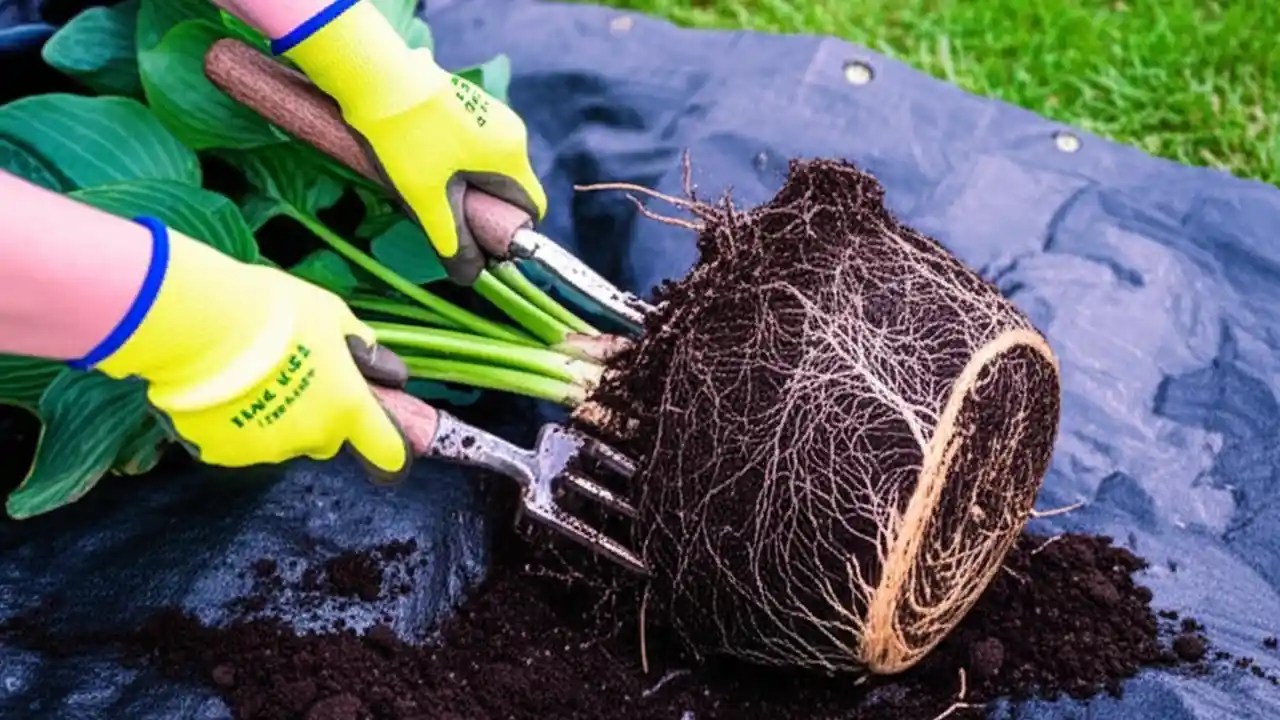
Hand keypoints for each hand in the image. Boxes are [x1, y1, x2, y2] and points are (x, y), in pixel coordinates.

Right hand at [92, 218, 411, 481]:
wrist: (195, 323)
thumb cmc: (273, 310)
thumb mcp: (331, 313)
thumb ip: (359, 344)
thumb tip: (381, 364)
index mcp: (347, 407)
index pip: (386, 449)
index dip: (389, 448)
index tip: (386, 444)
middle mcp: (311, 437)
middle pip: (326, 439)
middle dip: (318, 417)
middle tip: (294, 377)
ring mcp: (265, 450)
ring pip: (280, 441)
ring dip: (274, 420)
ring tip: (248, 376)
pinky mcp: (220, 454)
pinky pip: (237, 443)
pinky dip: (233, 425)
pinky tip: (219, 390)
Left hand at [279, 1, 545, 284]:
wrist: (377, 78)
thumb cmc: (407, 141)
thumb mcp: (427, 201)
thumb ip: (452, 242)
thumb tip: (470, 279)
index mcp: (510, 158)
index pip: (530, 209)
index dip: (508, 233)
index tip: (477, 241)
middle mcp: (511, 133)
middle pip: (508, 189)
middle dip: (481, 210)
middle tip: (442, 217)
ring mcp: (491, 114)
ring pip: (488, 168)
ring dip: (465, 186)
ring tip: (425, 188)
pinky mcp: (470, 103)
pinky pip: (474, 146)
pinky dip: (456, 163)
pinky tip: (421, 160)